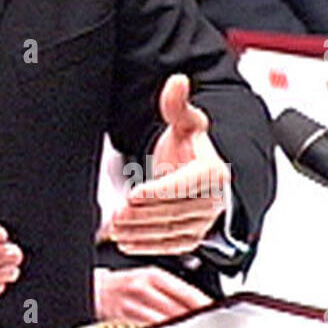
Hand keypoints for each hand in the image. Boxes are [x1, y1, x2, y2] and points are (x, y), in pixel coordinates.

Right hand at [94, 266, 212, 324]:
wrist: (97, 289)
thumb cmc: (128, 286)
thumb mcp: (150, 280)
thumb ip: (174, 292)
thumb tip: (201, 306)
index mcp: (155, 275)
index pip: (186, 291)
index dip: (204, 304)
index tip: (220, 313)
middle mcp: (144, 286)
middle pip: (178, 307)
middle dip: (196, 319)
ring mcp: (133, 301)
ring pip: (164, 319)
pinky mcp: (122, 315)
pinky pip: (147, 327)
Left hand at [110, 74, 230, 254]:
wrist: (201, 174)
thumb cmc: (192, 150)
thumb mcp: (186, 124)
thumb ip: (177, 104)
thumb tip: (177, 81)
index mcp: (212, 173)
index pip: (185, 185)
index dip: (159, 191)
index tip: (134, 194)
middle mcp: (212, 201)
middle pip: (174, 211)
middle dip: (142, 215)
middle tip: (116, 214)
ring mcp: (203, 222)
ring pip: (169, 231)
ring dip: (140, 232)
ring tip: (115, 227)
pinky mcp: (192, 238)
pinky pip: (169, 245)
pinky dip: (146, 245)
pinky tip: (125, 241)